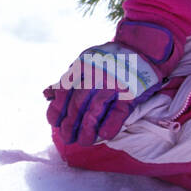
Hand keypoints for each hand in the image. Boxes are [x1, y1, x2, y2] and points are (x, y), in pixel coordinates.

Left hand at [43, 41, 164, 145]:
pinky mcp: (130, 93)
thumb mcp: (86, 62)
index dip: (57, 110)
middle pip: (77, 104)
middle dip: (70, 125)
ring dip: (87, 131)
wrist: (143, 48)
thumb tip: (47, 94)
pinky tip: (104, 136)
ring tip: (84, 142)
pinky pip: (117, 113)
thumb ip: (69, 79)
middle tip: (67, 138)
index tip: (54, 124)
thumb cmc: (110, 60)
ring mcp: (113, 83)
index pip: (63, 92)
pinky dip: (110, 126)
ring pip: (94, 111)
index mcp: (81, 66)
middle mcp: (94, 75)